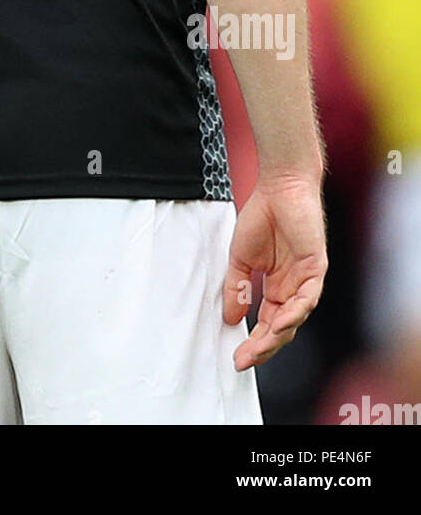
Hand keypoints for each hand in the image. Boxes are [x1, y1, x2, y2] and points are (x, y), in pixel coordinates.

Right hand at [223, 175, 326, 370]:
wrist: (278, 188)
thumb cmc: (261, 216)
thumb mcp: (240, 259)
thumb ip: (237, 288)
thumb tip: (230, 318)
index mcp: (276, 286)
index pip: (267, 322)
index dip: (253, 341)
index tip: (236, 356)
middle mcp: (293, 288)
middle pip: (281, 328)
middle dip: (263, 347)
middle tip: (244, 359)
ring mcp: (306, 280)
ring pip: (295, 319)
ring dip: (277, 335)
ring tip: (258, 347)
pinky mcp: (316, 269)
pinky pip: (308, 299)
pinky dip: (294, 313)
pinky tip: (279, 322)